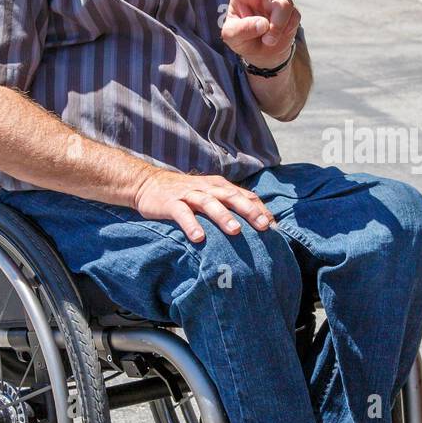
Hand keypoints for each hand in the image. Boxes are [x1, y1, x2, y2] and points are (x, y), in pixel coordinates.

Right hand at [132, 169, 274, 243]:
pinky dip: (191, 225)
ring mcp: (189, 195)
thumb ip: (228, 206)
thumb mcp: (209, 195)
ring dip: (223, 216)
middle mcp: (207, 188)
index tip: (274, 226)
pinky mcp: (171, 203)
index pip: (245, 195)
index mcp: (220, 186)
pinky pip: (182, 214)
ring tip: (235, 230)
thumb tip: (251, 225)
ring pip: (209, 203)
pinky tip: (199, 238)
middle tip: (263, 226)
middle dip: (249, 211)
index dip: (260, 209)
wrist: (148, 184)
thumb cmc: (185, 195)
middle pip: (232, 197)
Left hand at [221, 0, 300, 69]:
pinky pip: (291, 21)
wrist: (262, 55)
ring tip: (267, 39)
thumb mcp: (231, 36)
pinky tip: (272, 40)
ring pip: (283, 6)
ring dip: (276, 25)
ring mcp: (279, 2)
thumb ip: (242, 29)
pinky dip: (281, 33)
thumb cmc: (242, 39)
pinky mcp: (293, 15)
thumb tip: (263, 23)